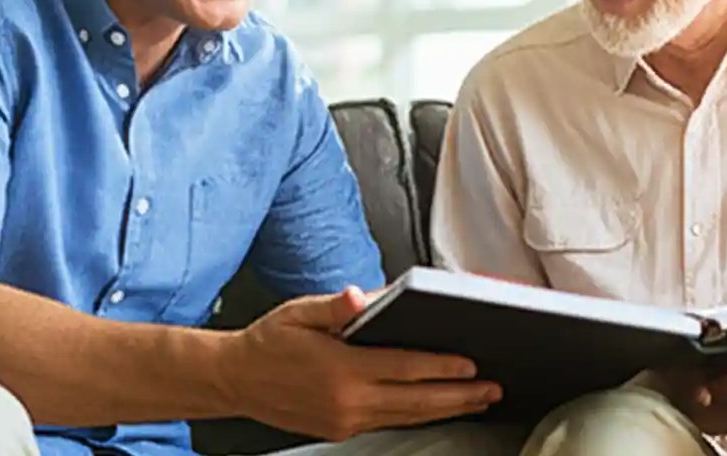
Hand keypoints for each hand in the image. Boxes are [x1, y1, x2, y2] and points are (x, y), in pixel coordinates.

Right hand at [226, 285, 501, 441]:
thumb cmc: (268, 341)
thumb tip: (360, 297)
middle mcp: (347, 401)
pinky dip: (418, 414)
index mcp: (341, 369)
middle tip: (492, 388)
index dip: (443, 367)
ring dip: (446, 408)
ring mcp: (345, 420)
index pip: (405, 367)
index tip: (472, 364)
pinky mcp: (341, 429)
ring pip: (407, 416)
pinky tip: (435, 407)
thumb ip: (335, 306)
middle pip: (417, 400)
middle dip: (460, 395)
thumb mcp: (299, 312)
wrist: (234, 380)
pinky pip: (389, 421)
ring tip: (477, 401)